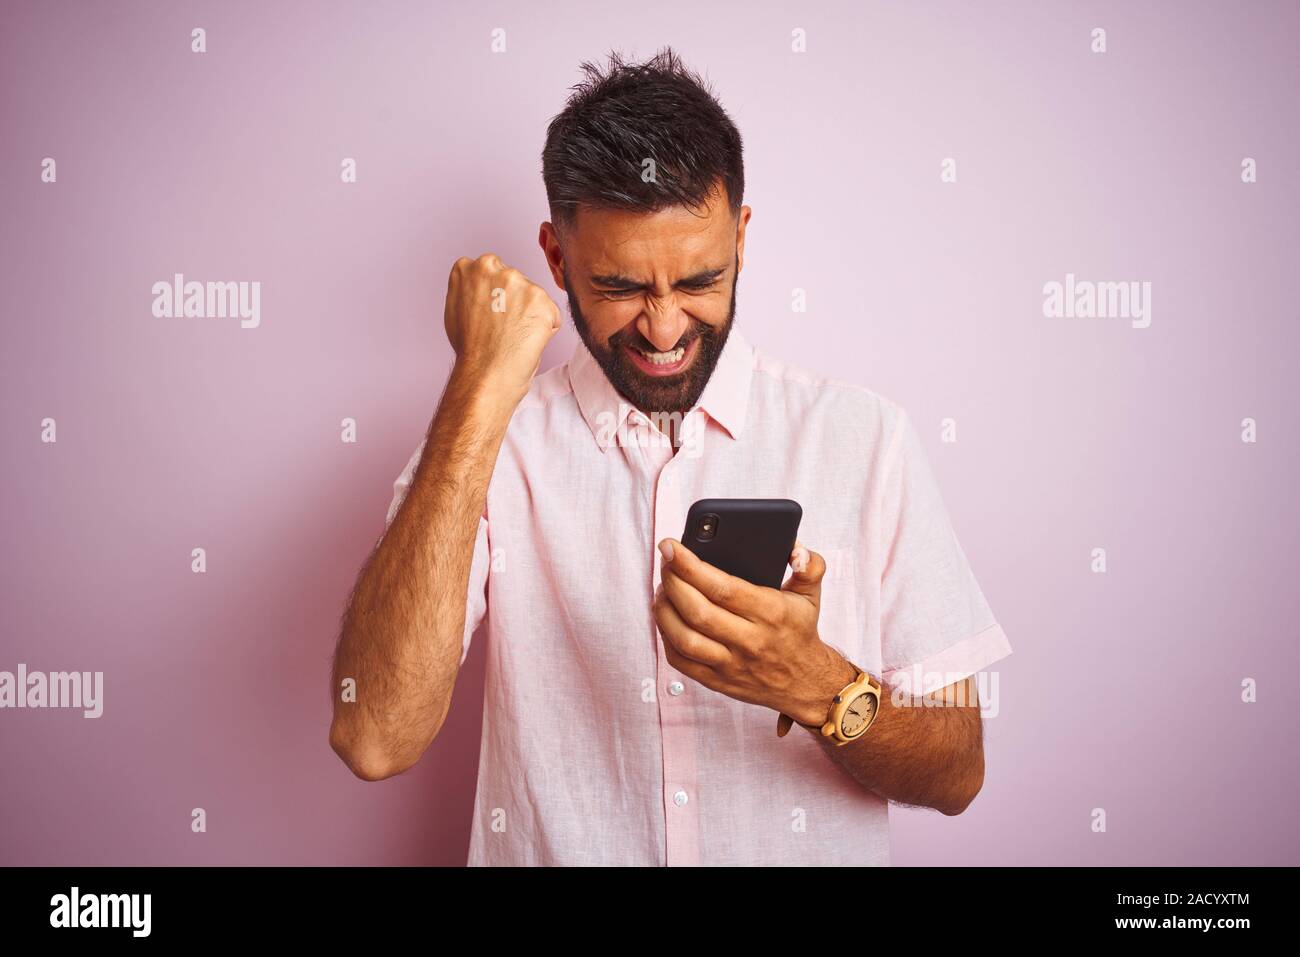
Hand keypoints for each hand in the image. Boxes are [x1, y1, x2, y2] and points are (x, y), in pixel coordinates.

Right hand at [443, 253, 561, 404]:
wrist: (484, 373)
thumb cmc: (469, 350)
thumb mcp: (455, 307)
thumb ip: (471, 289)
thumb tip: (481, 287)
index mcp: (468, 267)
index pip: (492, 270)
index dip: (495, 295)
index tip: (491, 313)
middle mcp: (493, 267)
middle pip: (515, 281)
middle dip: (515, 300)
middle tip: (503, 328)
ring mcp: (519, 282)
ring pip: (535, 297)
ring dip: (531, 315)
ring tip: (513, 336)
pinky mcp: (541, 299)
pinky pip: (552, 314)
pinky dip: (546, 329)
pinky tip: (527, 341)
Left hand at [652, 538, 854, 727]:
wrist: (806, 683)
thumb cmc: (800, 630)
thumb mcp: (811, 594)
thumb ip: (810, 565)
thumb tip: (797, 550)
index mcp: (771, 613)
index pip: (722, 588)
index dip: (690, 566)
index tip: (671, 547)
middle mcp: (750, 640)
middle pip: (698, 611)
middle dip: (672, 582)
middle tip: (665, 562)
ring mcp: (731, 664)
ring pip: (684, 639)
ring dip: (664, 610)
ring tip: (662, 588)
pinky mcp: (717, 681)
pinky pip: (680, 661)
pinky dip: (665, 637)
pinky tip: (665, 616)